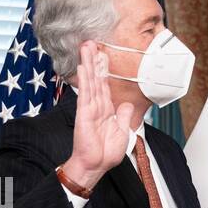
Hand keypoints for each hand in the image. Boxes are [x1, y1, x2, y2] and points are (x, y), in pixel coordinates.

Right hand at [62, 40, 134, 190]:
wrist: (96, 165)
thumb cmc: (106, 153)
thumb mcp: (122, 132)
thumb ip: (123, 116)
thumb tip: (125, 104)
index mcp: (106, 110)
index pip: (105, 85)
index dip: (103, 70)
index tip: (102, 55)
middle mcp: (97, 106)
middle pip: (96, 79)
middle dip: (93, 60)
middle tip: (91, 42)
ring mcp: (89, 108)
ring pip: (90, 82)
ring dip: (87, 64)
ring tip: (85, 47)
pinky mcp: (84, 114)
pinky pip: (85, 94)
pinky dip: (85, 80)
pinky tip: (82, 67)